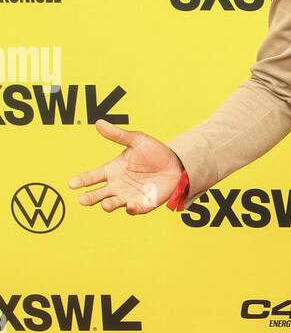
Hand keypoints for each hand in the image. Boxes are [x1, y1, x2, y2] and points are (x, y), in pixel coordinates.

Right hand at [67, 119, 183, 214]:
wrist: (177, 163)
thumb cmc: (154, 151)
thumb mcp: (136, 140)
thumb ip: (117, 134)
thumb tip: (99, 122)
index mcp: (112, 170)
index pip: (93, 176)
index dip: (82, 180)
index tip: (72, 183)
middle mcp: (117, 185)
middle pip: (99, 194)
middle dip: (90, 197)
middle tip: (81, 199)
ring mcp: (129, 195)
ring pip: (113, 203)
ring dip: (108, 205)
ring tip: (104, 204)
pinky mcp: (143, 204)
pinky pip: (135, 209)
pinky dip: (131, 209)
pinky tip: (130, 206)